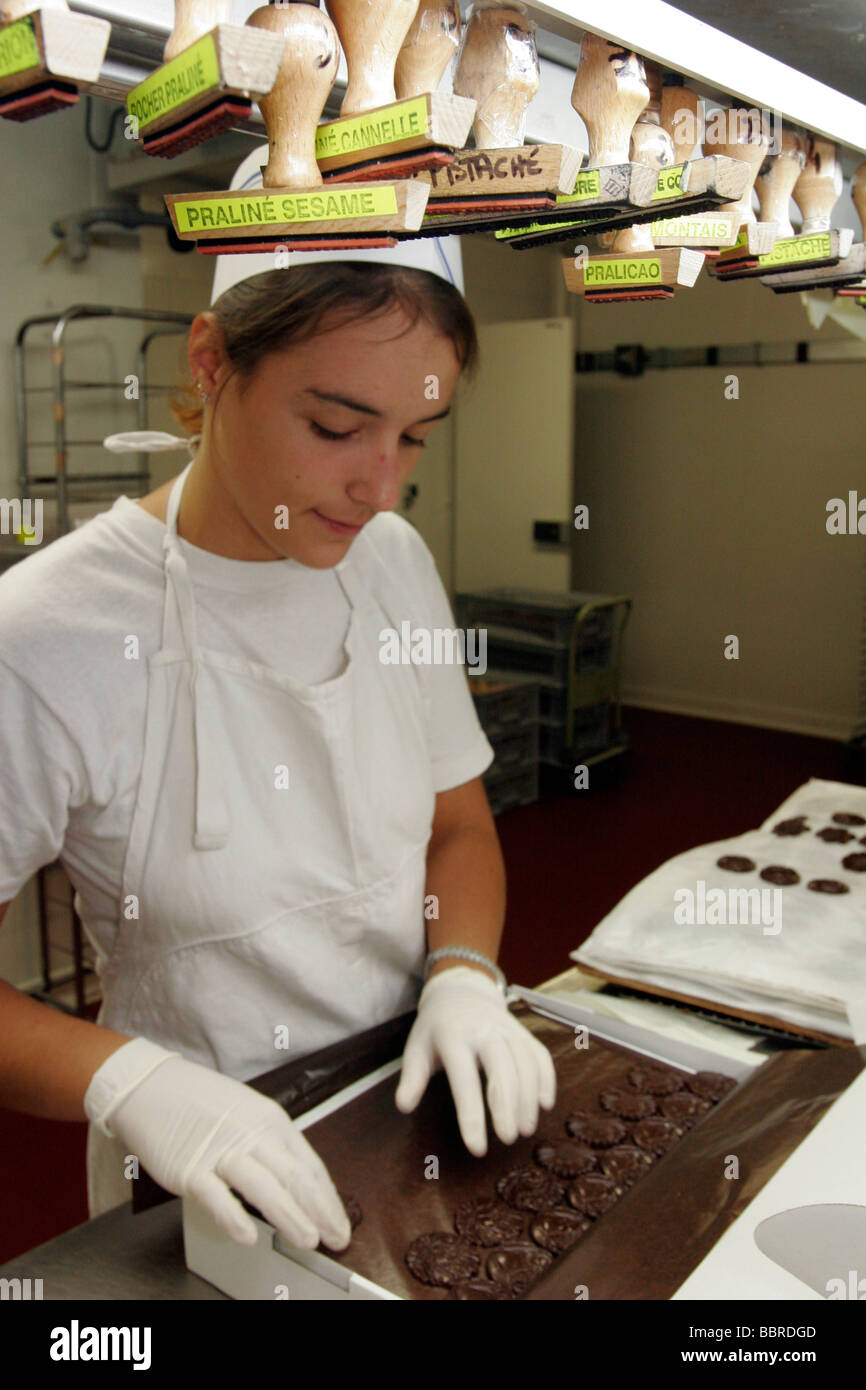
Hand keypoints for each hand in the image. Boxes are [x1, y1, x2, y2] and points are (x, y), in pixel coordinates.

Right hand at [85, 1039, 350, 1249]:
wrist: (150, 1086)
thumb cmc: (200, 1102)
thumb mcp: (247, 1114)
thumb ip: (271, 1147)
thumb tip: (298, 1186)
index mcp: (270, 1120)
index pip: (308, 1166)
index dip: (328, 1199)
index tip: (339, 1224)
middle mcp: (251, 1134)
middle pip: (293, 1177)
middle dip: (319, 1211)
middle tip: (336, 1238)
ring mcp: (220, 1151)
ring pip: (263, 1186)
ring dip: (289, 1215)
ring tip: (307, 1239)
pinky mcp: (190, 1168)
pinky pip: (216, 1195)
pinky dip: (233, 1216)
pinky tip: (248, 1235)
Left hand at [395, 967, 555, 1155]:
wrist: (461, 991)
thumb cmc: (436, 1028)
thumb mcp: (417, 1048)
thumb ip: (412, 1078)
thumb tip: (403, 1106)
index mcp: (452, 1036)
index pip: (463, 1079)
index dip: (471, 1115)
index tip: (476, 1148)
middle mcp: (483, 1029)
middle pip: (501, 1068)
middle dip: (507, 1106)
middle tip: (508, 1138)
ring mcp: (507, 1028)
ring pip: (525, 1062)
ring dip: (528, 1098)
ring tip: (526, 1129)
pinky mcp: (523, 1031)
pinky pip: (540, 1054)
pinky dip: (546, 1079)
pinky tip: (544, 1104)